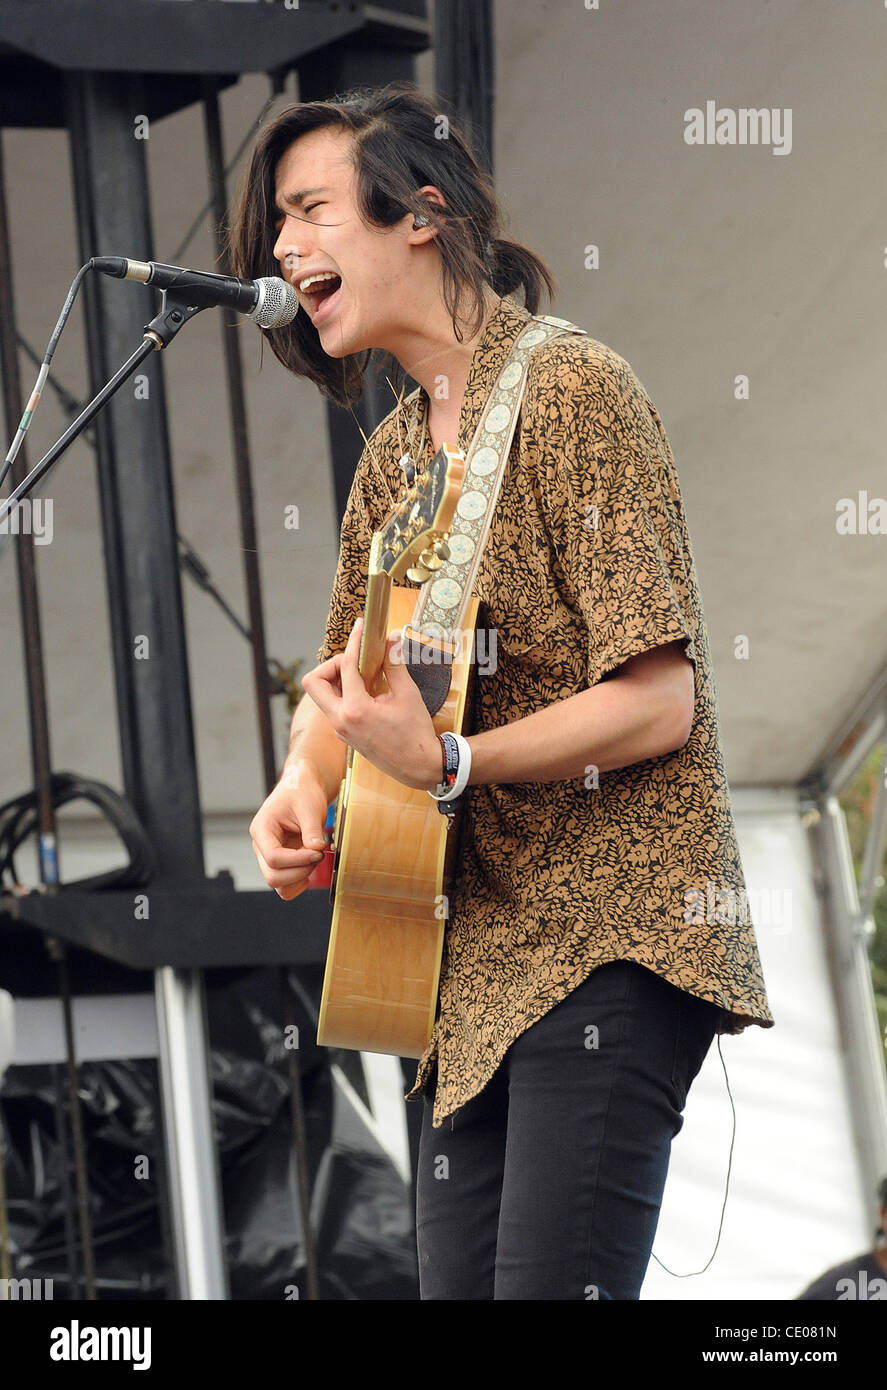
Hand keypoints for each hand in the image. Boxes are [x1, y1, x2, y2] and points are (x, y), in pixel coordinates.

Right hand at [250, 761, 329, 899]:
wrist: (303, 789)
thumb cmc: (302, 793)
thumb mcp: (309, 807)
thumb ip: (312, 830)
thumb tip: (317, 850)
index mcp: (262, 830)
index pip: (273, 857)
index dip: (298, 860)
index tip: (318, 852)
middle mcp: (261, 846)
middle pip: (273, 877)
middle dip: (300, 871)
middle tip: (318, 855)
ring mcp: (269, 857)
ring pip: (279, 885)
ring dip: (300, 877)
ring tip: (315, 858)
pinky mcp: (281, 863)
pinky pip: (286, 885)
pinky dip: (301, 881)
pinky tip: (311, 864)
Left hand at [300, 617, 441, 790]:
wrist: (418, 767)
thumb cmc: (415, 733)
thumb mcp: (407, 694)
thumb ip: (395, 664)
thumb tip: (393, 639)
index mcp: (355, 710)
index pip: (345, 666)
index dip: (353, 642)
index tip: (360, 628)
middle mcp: (340, 721)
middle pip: (313, 682)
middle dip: (330, 665)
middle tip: (354, 660)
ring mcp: (340, 730)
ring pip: (321, 696)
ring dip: (336, 679)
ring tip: (362, 673)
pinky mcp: (345, 734)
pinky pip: (333, 707)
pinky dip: (344, 693)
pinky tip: (366, 689)